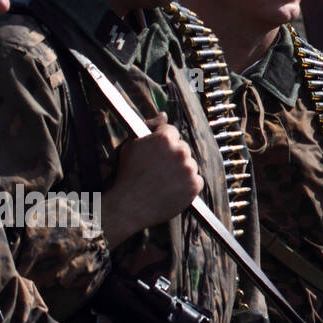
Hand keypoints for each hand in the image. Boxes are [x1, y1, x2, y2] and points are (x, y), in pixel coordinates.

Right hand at [101, 114, 202, 246]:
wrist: (128, 207)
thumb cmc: (126, 176)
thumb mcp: (130, 145)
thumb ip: (150, 126)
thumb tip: (164, 115)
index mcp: (165, 138)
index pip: (171, 132)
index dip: (162, 143)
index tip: (156, 153)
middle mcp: (180, 151)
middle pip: (182, 148)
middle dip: (172, 156)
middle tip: (159, 169)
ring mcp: (189, 168)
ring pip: (189, 164)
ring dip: (180, 170)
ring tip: (163, 181)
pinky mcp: (195, 185)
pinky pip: (196, 180)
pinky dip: (187, 184)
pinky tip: (172, 189)